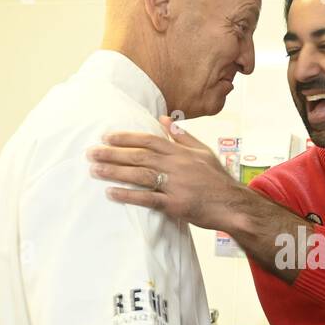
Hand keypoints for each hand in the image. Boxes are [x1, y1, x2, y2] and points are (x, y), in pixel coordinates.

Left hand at [87, 115, 243, 229]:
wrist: (233, 205)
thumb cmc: (218, 180)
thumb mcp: (204, 153)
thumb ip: (183, 137)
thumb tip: (165, 119)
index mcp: (181, 153)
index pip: (149, 140)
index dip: (126, 137)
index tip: (107, 136)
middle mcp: (176, 166)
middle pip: (139, 156)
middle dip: (113, 153)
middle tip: (91, 152)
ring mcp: (175, 186)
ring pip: (140, 175)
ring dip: (115, 172)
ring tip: (94, 170)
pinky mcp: (175, 205)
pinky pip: (147, 199)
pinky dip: (128, 195)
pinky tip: (112, 193)